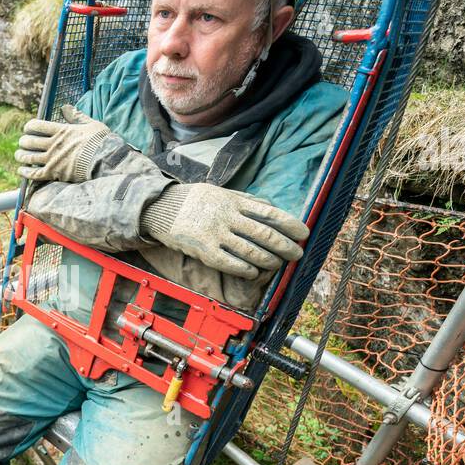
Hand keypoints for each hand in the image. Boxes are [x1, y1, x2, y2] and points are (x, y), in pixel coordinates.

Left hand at [15, 104, 120, 182]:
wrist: (105, 161)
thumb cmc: (101, 142)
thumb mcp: (91, 124)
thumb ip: (77, 116)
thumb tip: (66, 107)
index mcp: (61, 131)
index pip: (37, 125)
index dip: (29, 126)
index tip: (28, 128)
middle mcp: (54, 144)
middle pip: (30, 141)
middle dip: (24, 141)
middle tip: (22, 142)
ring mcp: (52, 159)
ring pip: (29, 157)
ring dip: (21, 155)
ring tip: (18, 155)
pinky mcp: (54, 173)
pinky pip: (35, 173)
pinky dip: (26, 172)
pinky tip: (21, 171)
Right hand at [140, 182, 308, 278]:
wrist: (161, 208)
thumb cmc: (194, 201)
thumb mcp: (222, 193)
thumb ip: (246, 200)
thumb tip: (272, 208)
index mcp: (234, 201)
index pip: (269, 213)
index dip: (290, 224)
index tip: (304, 233)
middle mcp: (228, 217)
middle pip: (265, 234)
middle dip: (285, 246)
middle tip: (297, 254)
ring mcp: (216, 234)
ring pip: (251, 251)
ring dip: (269, 260)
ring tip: (278, 264)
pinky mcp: (204, 251)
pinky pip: (231, 264)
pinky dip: (247, 269)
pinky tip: (255, 272)